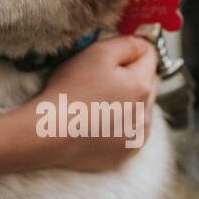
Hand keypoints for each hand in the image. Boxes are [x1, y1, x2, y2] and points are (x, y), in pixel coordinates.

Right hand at [35, 34, 158, 171]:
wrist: (49, 132)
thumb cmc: (69, 91)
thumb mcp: (98, 52)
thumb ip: (128, 43)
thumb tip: (144, 44)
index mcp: (143, 86)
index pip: (149, 56)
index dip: (127, 50)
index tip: (109, 56)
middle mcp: (146, 114)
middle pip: (146, 82)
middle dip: (129, 76)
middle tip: (98, 78)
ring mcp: (136, 137)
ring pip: (139, 108)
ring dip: (125, 102)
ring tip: (95, 102)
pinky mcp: (124, 154)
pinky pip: (128, 131)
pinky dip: (117, 124)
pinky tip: (96, 121)